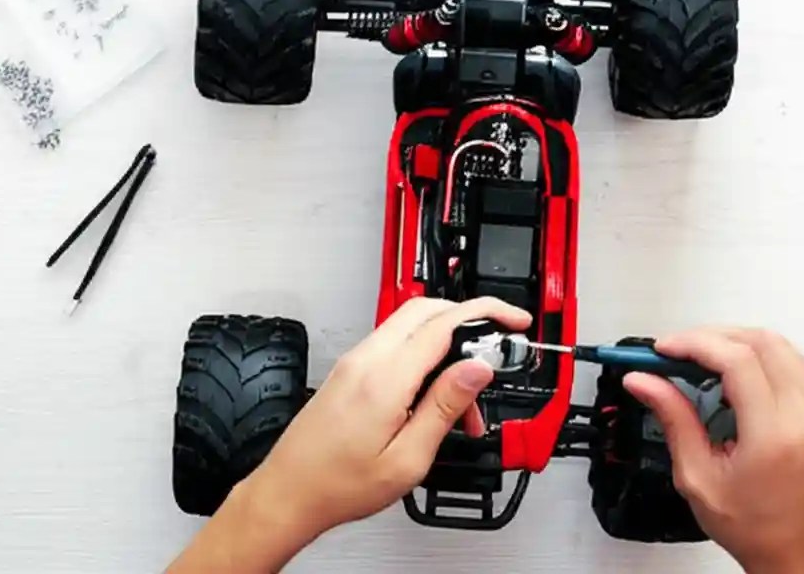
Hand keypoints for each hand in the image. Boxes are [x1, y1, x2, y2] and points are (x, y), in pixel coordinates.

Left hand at [169, 297, 529, 573]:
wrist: (289, 494)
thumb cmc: (339, 485)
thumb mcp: (408, 458)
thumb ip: (445, 407)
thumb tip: (477, 369)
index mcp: (385, 378)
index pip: (445, 323)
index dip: (486, 314)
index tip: (514, 321)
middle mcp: (366, 360)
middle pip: (426, 309)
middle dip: (469, 318)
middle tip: (497, 345)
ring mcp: (354, 362)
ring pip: (411, 327)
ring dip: (446, 347)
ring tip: (466, 404)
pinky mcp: (349, 371)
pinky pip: (395, 347)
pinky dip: (424, 359)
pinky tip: (435, 401)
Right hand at [623, 329, 803, 573]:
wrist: (793, 551)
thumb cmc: (752, 525)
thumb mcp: (698, 476)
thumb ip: (673, 419)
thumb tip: (644, 382)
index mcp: (775, 437)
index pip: (739, 361)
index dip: (696, 344)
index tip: (666, 349)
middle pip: (762, 342)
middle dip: (713, 336)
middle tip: (679, 351)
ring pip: (780, 347)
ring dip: (736, 343)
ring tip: (700, 361)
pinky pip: (791, 365)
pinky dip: (757, 358)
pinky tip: (730, 377)